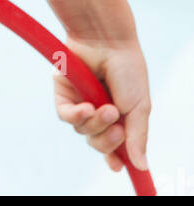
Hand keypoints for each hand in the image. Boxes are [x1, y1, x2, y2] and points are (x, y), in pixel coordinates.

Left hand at [53, 33, 150, 172]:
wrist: (107, 39)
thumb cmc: (127, 69)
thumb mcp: (139, 106)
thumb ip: (138, 136)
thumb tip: (140, 165)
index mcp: (118, 115)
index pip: (113, 144)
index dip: (114, 157)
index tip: (117, 166)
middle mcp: (98, 110)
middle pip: (97, 142)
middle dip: (108, 140)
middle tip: (117, 126)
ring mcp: (81, 101)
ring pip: (82, 130)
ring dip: (95, 124)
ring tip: (106, 108)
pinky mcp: (64, 92)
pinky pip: (65, 115)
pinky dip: (76, 116)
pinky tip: (85, 108)